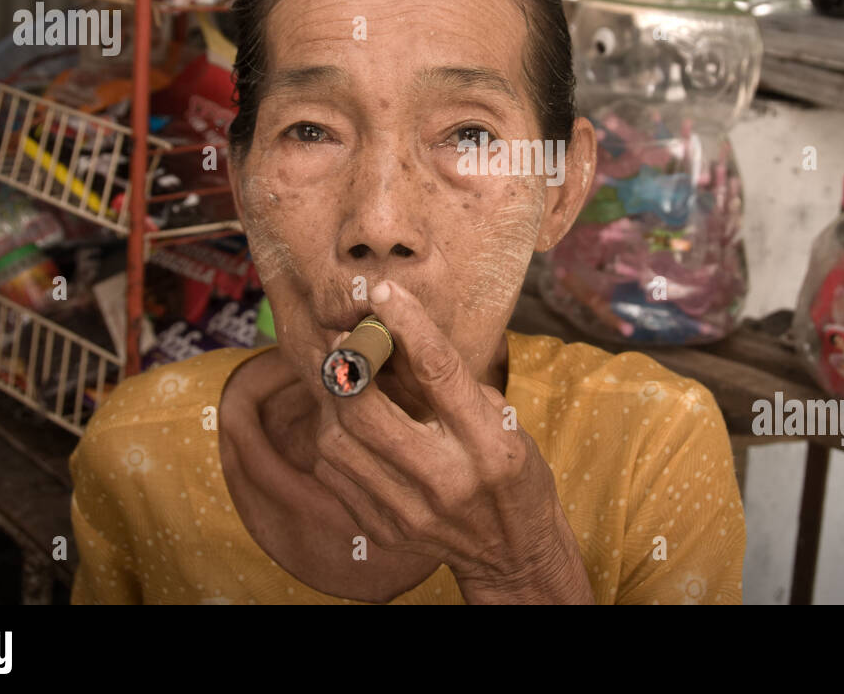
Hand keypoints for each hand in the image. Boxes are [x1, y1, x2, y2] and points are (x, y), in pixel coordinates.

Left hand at [309, 279, 594, 603]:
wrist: (512, 550)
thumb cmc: (510, 470)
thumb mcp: (500, 418)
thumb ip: (447, 383)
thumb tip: (391, 331)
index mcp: (490, 445)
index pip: (439, 373)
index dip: (406, 325)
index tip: (382, 294)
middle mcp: (449, 480)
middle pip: (369, 412)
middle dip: (346, 366)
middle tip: (343, 339)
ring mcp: (411, 512)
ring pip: (339, 442)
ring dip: (333, 402)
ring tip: (346, 381)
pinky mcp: (383, 530)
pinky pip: (333, 472)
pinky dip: (332, 436)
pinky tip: (347, 423)